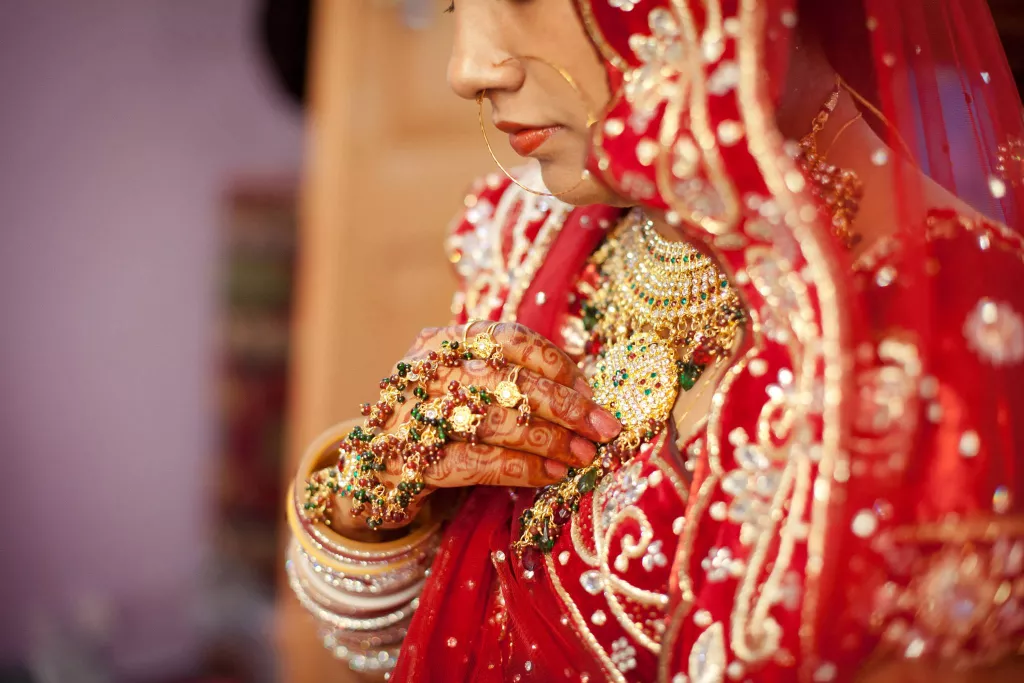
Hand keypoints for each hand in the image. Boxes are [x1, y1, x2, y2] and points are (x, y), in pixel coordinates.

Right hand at [329, 320, 620, 531]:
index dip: (556, 363)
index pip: (510, 339)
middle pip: (509, 380)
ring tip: (583, 457)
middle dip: (565, 406)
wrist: (365, 475)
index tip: (589, 391)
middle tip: (603, 428)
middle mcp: (424, 372)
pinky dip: (521, 469)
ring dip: (549, 441)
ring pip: (496, 420)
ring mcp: (412, 417)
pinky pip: (477, 463)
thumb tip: (585, 392)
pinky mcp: (408, 462)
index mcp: (442, 343)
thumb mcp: (461, 389)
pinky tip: (550, 475)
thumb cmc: (431, 427)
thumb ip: (509, 380)